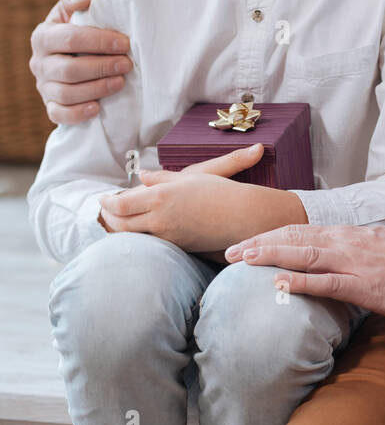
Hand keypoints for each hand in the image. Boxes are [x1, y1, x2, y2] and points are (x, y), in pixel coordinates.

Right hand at [30, 0, 131, 124]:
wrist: (73, 53)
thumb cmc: (78, 26)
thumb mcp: (73, 7)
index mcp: (44, 36)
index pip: (70, 39)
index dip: (99, 42)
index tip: (125, 43)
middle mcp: (39, 62)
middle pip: (69, 69)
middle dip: (101, 67)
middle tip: (127, 64)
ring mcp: (43, 86)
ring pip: (66, 93)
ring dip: (96, 89)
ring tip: (121, 82)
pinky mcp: (50, 105)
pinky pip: (59, 114)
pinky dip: (78, 113)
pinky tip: (97, 108)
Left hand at [98, 143, 308, 250]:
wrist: (241, 216)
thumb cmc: (218, 191)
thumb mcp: (188, 177)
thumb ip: (161, 178)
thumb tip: (142, 177)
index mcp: (161, 196)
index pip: (122, 203)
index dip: (108, 203)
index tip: (102, 199)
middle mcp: (160, 218)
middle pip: (121, 223)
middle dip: (109, 218)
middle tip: (105, 212)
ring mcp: (168, 236)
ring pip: (132, 237)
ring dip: (120, 230)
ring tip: (117, 222)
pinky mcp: (177, 247)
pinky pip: (149, 243)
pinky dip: (138, 237)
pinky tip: (139, 232)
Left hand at [225, 222, 384, 319]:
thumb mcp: (379, 254)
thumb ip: (353, 258)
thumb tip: (333, 268)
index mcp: (348, 236)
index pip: (300, 230)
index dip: (269, 236)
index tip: (244, 242)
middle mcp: (346, 242)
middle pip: (294, 237)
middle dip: (258, 244)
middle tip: (227, 251)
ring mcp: (356, 262)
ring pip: (305, 253)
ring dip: (270, 255)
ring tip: (242, 259)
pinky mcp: (367, 285)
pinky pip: (329, 282)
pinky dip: (302, 281)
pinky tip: (281, 283)